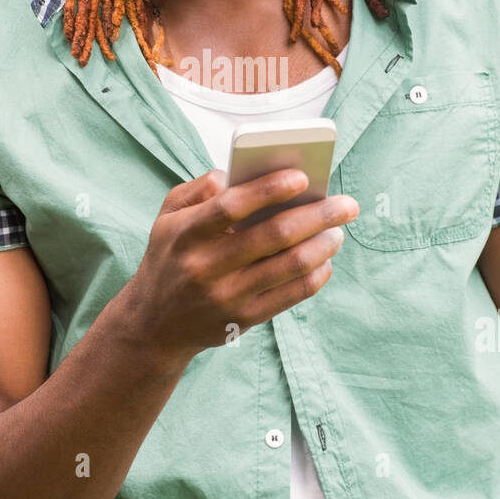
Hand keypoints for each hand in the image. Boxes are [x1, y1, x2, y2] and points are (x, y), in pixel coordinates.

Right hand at [119, 168, 358, 367]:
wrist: (153, 324)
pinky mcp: (244, 320)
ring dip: (322, 246)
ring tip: (338, 230)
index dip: (268, 190)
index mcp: (185, 234)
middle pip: (272, 237)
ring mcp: (226, 297)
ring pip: (289, 267)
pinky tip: (325, 260)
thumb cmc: (170, 257)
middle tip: (346, 204)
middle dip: (316, 216)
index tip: (302, 177)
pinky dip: (315, 275)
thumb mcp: (167, 217)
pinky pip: (291, 296)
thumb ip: (198, 190)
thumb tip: (237, 174)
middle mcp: (205, 267)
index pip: (230, 207)